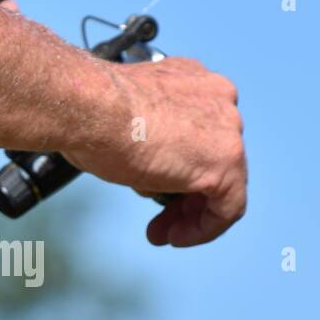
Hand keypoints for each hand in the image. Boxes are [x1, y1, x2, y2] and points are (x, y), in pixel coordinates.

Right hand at [63, 55, 246, 247]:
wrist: (91, 108)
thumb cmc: (93, 110)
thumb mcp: (125, 119)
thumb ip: (149, 138)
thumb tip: (146, 167)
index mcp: (194, 83)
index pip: (199, 136)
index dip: (178, 170)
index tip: (156, 189)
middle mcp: (218, 99)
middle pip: (211, 160)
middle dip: (184, 196)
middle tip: (161, 220)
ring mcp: (227, 129)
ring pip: (222, 183)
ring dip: (191, 215)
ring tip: (164, 234)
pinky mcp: (227, 161)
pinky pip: (229, 206)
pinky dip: (205, 227)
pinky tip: (178, 237)